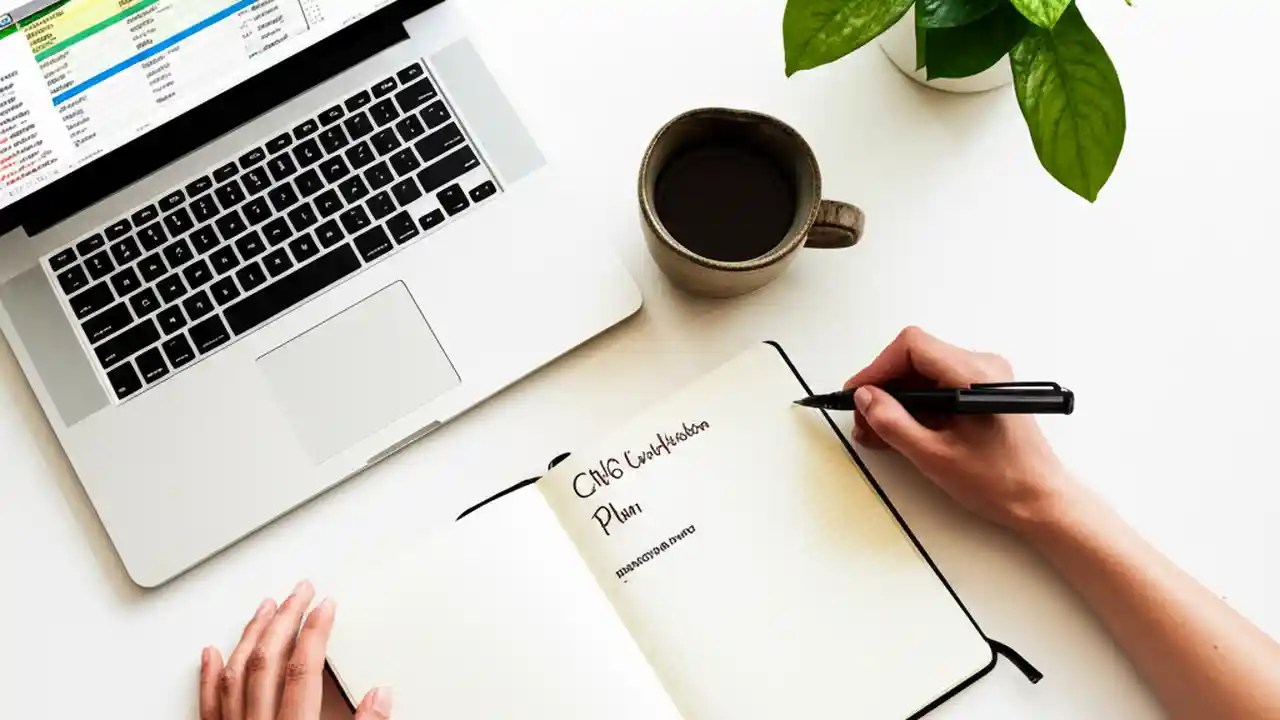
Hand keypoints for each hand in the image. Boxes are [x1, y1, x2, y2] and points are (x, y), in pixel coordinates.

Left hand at [200, 581, 391, 719]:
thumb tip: (381, 696)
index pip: (303, 668)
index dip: (316, 631)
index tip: (326, 605)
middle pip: (268, 660)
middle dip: (286, 618)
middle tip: (300, 592)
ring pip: (236, 674)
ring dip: (251, 635)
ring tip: (265, 609)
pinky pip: (209, 703)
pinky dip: (210, 675)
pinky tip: (212, 654)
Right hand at [845, 327, 1076, 533]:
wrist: (1040, 499)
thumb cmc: (1001, 481)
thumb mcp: (935, 456)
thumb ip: (894, 423)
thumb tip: (865, 398)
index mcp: (975, 375)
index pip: (912, 346)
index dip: (877, 368)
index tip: (857, 394)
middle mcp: (983, 366)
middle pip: (915, 357)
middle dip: (884, 387)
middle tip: (863, 419)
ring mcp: (984, 377)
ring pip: (924, 372)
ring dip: (897, 398)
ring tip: (877, 430)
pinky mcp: (982, 391)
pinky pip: (938, 385)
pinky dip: (915, 405)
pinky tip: (901, 430)